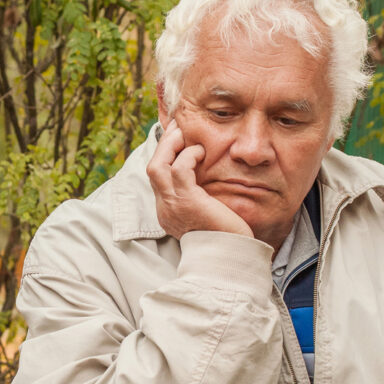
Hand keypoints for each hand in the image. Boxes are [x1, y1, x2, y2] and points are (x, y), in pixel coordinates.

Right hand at [146, 122, 251, 239]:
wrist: (231, 256)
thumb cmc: (226, 236)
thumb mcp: (208, 212)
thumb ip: (201, 195)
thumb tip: (208, 174)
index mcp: (168, 212)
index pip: (158, 178)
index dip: (165, 156)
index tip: (177, 140)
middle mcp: (165, 209)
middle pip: (152, 168)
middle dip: (164, 145)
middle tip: (177, 128)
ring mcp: (173, 205)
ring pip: (158, 166)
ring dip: (171, 146)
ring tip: (184, 134)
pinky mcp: (187, 201)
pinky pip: (179, 170)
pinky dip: (188, 156)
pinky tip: (201, 152)